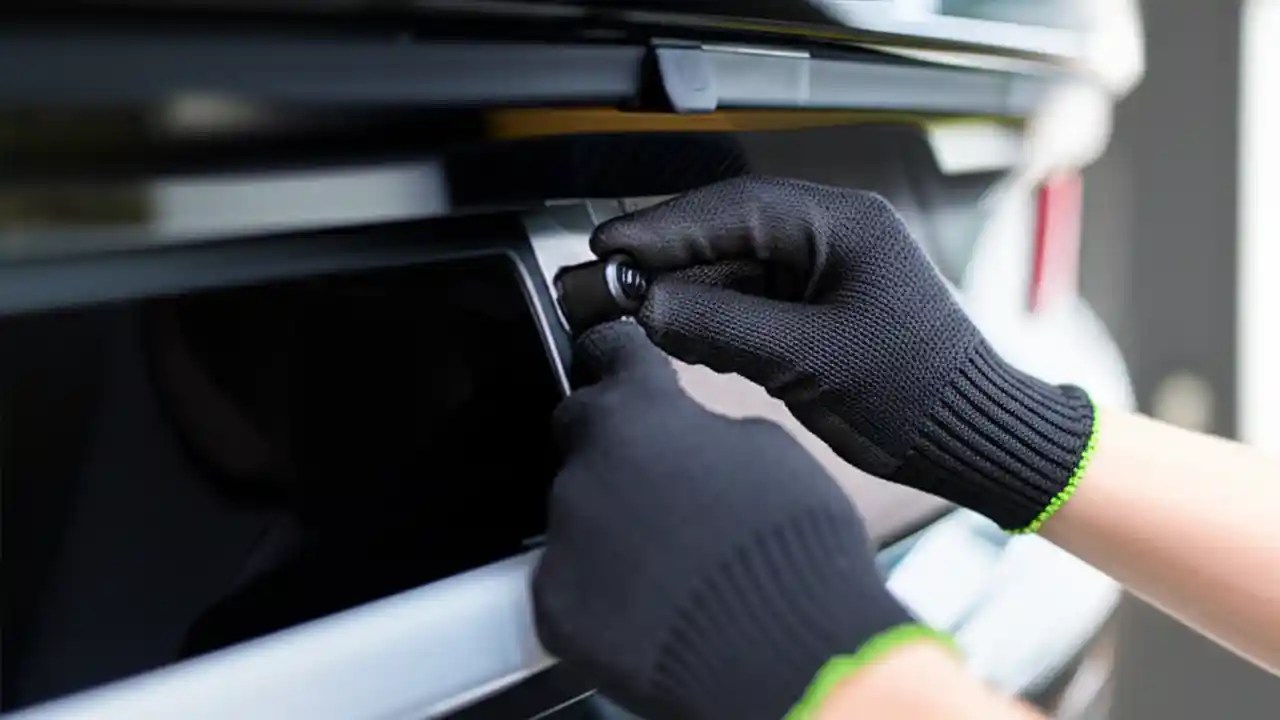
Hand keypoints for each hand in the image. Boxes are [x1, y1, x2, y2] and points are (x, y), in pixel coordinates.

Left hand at [533, 323, 913, 719]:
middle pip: (581, 434)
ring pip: (577, 511)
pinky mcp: (552, 600)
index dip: (618, 356)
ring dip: (612, 522)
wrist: (783, 650)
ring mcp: (562, 533)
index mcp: (641, 411)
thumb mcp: (771, 452)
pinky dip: (602, 587)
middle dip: (613, 446)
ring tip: (670, 560)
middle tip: (662, 484)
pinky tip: (651, 603)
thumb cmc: (793, 545)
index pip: (609, 352)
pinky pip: (571, 578)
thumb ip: (708, 432)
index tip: (615, 359)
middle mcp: (587, 462)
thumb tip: (689, 441)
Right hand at [593, 176, 1095, 531]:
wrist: (970, 437)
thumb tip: (650, 306)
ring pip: (732, 267)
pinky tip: (678, 332)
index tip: (607, 245)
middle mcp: (832, 234)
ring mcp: (823, 270)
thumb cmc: (915, 394)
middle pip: (726, 232)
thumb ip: (723, 326)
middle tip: (602, 280)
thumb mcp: (810, 360)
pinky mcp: (816, 306)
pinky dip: (711, 315)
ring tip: (629, 311)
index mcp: (844, 225)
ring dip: (684, 290)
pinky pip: (749, 299)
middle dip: (665, 259)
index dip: (663, 227)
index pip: (734, 209)